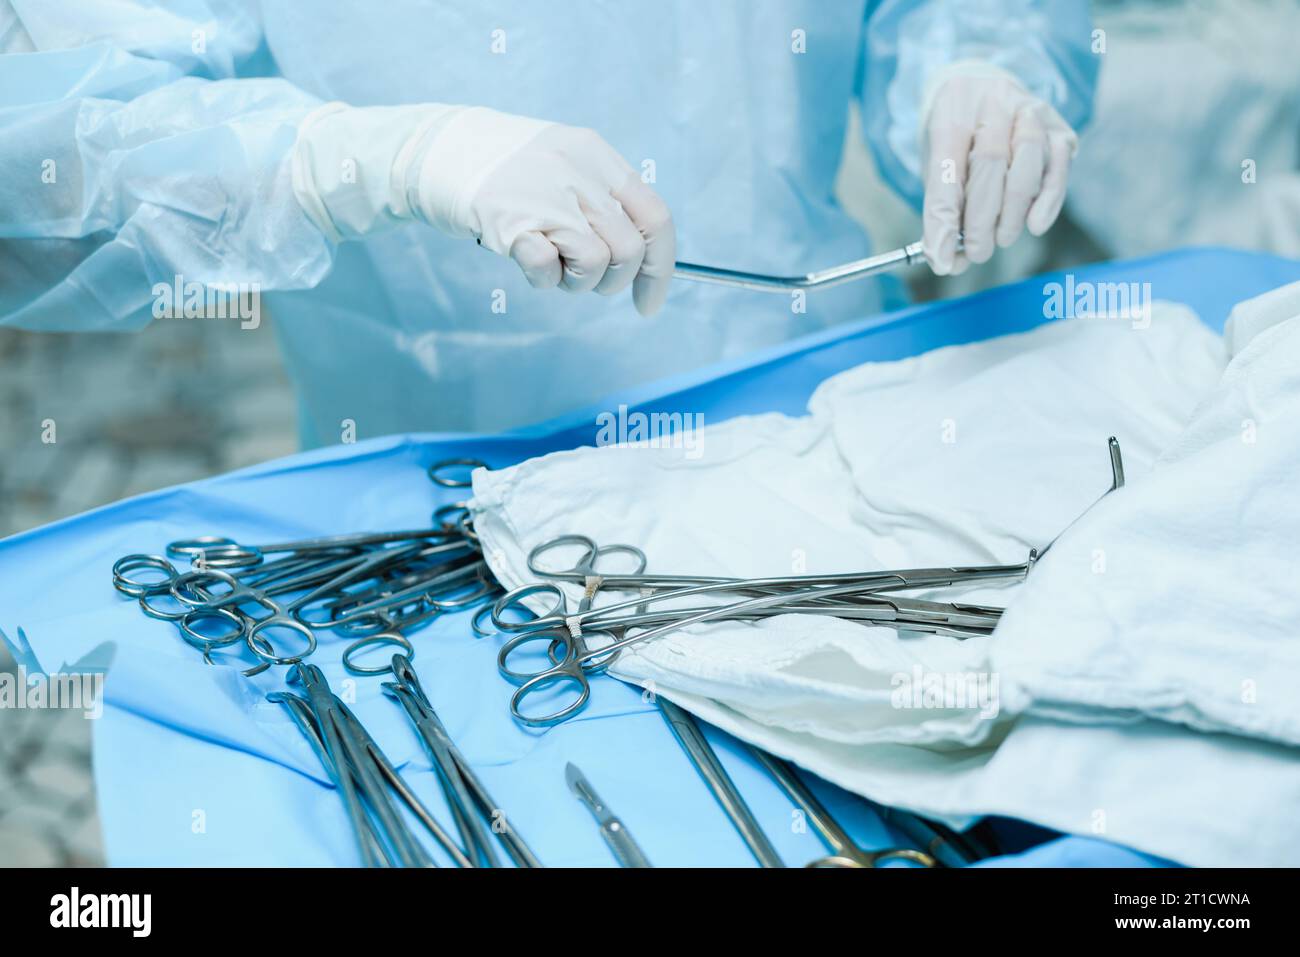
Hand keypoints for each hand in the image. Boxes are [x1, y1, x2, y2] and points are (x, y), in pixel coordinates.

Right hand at [412, 109, 675, 315]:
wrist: (438, 149)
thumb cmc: (506, 169)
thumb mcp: (564, 163)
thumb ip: (601, 200)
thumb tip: (642, 257)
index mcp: (596, 156)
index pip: (654, 216)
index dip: (660, 267)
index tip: (650, 301)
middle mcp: (578, 172)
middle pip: (629, 249)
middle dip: (615, 281)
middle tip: (586, 280)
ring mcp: (545, 195)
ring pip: (596, 263)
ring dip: (577, 281)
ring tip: (550, 262)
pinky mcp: (512, 220)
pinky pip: (548, 269)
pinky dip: (542, 277)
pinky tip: (524, 257)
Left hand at [922, 66, 1077, 275]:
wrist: (982, 89)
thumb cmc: (956, 137)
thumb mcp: (936, 164)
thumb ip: (942, 210)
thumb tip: (949, 261)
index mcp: (951, 113)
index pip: (946, 170)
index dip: (944, 219)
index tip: (943, 259)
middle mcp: (993, 104)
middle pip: (989, 163)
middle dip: (981, 219)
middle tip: (977, 252)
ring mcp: (1030, 111)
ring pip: (1029, 159)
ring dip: (1014, 210)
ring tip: (1001, 239)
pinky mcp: (1058, 127)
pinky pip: (1058, 165)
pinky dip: (1048, 200)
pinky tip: (1035, 225)